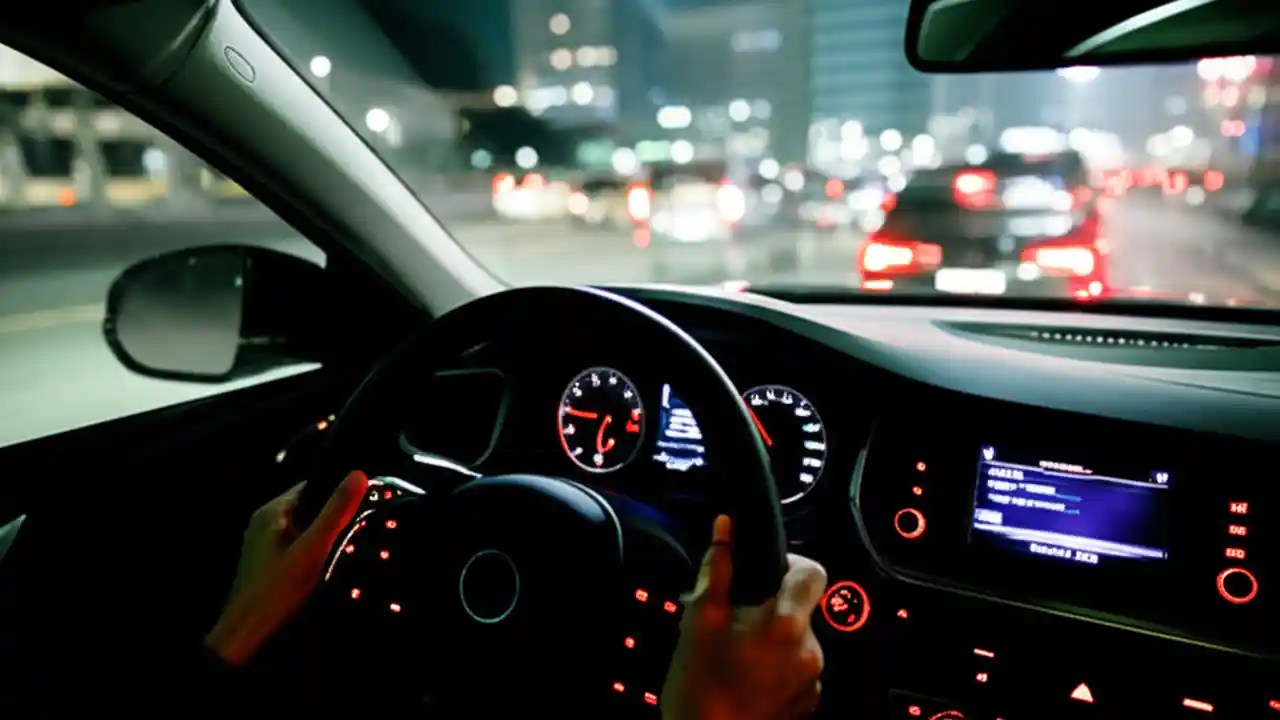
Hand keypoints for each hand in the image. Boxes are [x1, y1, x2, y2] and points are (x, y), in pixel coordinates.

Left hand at [204, 471, 368, 665]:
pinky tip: (330, 562)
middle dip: (333, 515)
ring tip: (353, 542)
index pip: (312, 487)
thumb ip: (335, 512)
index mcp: (273, 511)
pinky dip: (314, 550)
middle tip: (364, 523)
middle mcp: (265, 522)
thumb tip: (359, 474)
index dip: (338, 492)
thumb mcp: (312, 548)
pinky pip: (297, 546)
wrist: (246, 632)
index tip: (366, 500)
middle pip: (308, 508)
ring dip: (325, 535)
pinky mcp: (267, 563)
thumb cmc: (278, 588)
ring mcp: (264, 544)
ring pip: (303, 528)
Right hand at [661, 515, 826, 719]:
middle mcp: (811, 651)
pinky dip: (777, 668)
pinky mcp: (808, 705)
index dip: (790, 564)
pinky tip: (746, 679)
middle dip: (770, 608)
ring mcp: (813, 682)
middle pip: (801, 609)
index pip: (813, 573)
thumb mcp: (699, 622)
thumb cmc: (699, 685)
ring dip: (773, 640)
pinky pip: (797, 670)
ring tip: (735, 655)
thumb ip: (718, 570)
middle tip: (733, 622)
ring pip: (797, 641)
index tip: (764, 574)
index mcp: (787, 625)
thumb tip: (726, 526)